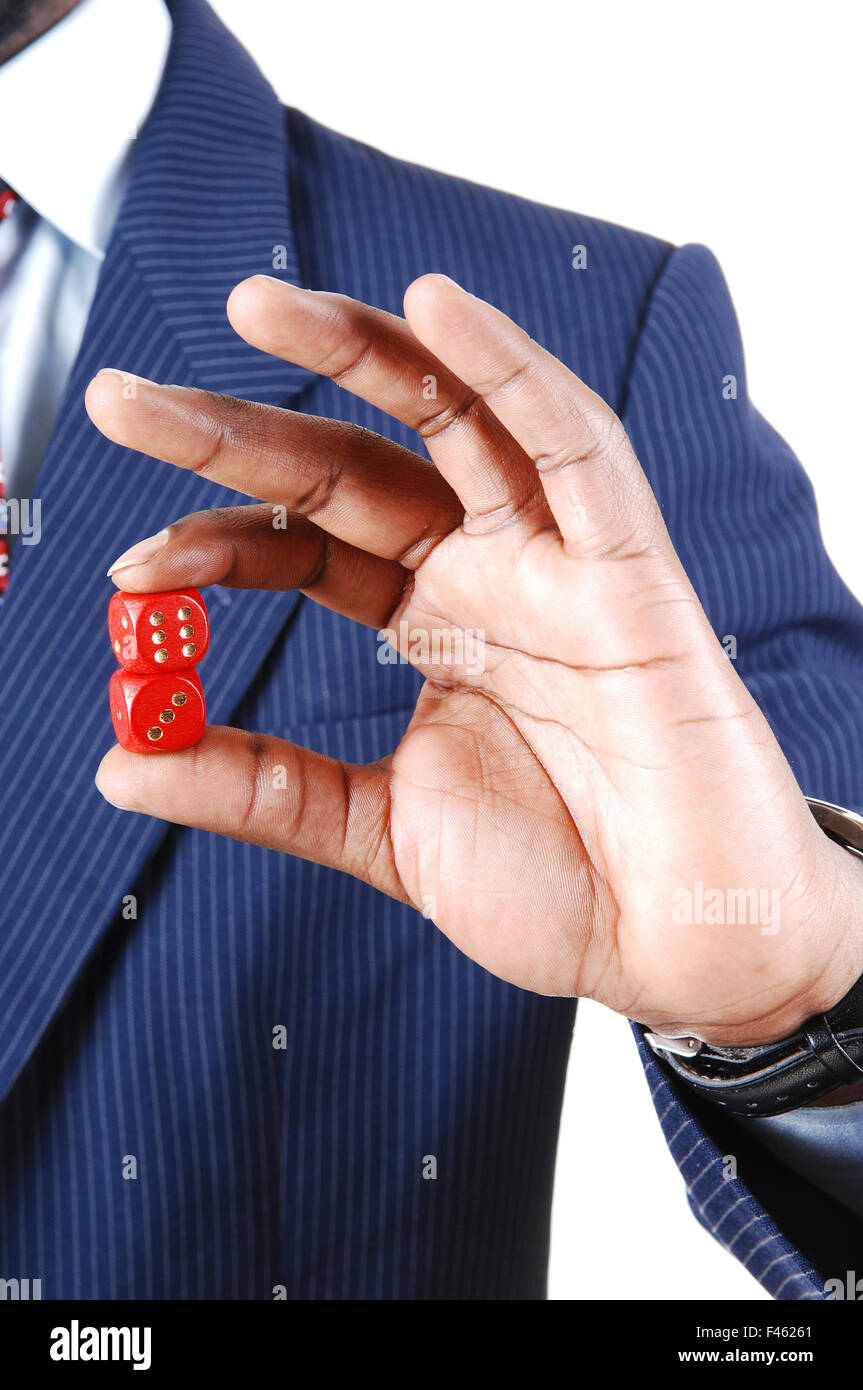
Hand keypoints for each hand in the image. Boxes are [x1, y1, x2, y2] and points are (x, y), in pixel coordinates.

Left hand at [86, 274, 862, 1045]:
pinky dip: (509, 373)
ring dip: (361, 354)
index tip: (131, 566)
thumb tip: (120, 763)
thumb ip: (264, 791)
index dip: (215, 545)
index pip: (305, 549)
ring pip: (457, 422)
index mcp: (432, 627)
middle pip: (351, 469)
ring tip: (256, 305)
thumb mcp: (380, 833)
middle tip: (125, 400)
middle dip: (236, 430)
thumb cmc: (561, 883)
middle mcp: (488, 577)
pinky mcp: (633, 569)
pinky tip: (436, 307)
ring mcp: (559, 563)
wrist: (684, 943)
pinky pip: (574, 449)